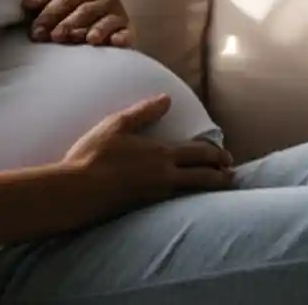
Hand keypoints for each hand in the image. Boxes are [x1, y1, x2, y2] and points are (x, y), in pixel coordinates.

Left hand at [23, 0, 135, 46]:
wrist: (109, 27)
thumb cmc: (76, 17)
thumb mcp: (60, 5)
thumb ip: (44, 1)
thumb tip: (26, 5)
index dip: (45, 4)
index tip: (31, 18)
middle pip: (80, 5)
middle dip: (64, 20)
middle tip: (50, 36)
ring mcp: (115, 11)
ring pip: (101, 18)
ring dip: (86, 28)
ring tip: (74, 38)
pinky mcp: (127, 29)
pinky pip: (124, 32)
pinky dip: (119, 37)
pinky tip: (113, 42)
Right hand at [63, 95, 234, 214]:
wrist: (76, 191)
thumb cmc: (93, 155)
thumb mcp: (117, 125)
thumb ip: (144, 112)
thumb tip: (166, 99)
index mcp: (160, 154)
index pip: (198, 154)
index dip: (216, 155)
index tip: (227, 157)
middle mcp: (164, 176)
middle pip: (202, 177)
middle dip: (220, 175)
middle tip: (230, 174)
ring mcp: (156, 196)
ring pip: (192, 193)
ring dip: (208, 189)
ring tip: (217, 188)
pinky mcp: (144, 209)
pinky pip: (175, 204)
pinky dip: (188, 200)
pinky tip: (185, 200)